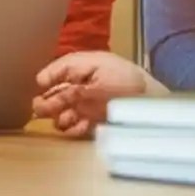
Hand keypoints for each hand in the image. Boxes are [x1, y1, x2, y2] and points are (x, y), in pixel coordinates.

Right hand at [32, 51, 166, 136]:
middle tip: (39, 110)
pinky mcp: (93, 118)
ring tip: (62, 120)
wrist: (155, 106)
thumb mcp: (99, 85)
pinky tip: (74, 128)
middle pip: (57, 91)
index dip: (49, 76)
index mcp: (86, 66)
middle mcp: (84, 83)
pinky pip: (76, 124)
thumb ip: (72, 90)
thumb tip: (45, 90)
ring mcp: (88, 102)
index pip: (60, 67)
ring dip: (59, 116)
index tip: (40, 85)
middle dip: (48, 101)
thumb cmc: (130, 86)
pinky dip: (73, 128)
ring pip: (63, 110)